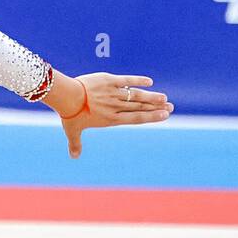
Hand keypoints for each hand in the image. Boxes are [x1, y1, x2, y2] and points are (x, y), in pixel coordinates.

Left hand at [58, 73, 172, 158]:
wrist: (67, 96)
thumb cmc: (70, 114)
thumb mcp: (73, 131)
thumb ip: (76, 144)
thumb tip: (73, 157)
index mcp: (111, 119)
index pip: (136, 118)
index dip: (151, 117)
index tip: (164, 116)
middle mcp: (116, 107)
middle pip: (140, 107)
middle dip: (156, 107)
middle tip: (170, 107)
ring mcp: (114, 93)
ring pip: (136, 95)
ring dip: (152, 96)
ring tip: (164, 97)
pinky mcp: (109, 80)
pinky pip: (126, 80)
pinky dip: (138, 80)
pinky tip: (149, 82)